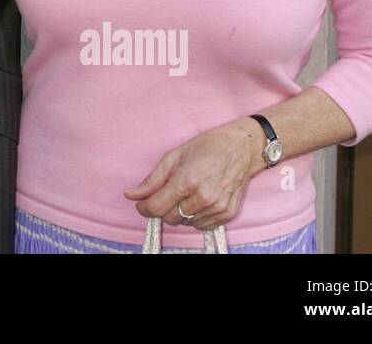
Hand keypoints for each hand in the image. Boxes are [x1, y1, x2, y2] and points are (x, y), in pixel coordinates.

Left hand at [123, 119, 264, 231]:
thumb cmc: (206, 147)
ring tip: (186, 194)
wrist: (240, 148)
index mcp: (186, 181)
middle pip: (170, 218)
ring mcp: (217, 207)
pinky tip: (197, 201)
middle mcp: (203, 198)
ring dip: (180, 212)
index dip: (144, 208)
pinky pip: (203, 226)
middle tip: (166, 194)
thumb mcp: (173, 156)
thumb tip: (130, 195)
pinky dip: (196, 217)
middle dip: (162, 209)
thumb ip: (152, 180)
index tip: (142, 204)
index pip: (157, 208)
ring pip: (186, 223)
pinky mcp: (228, 213)